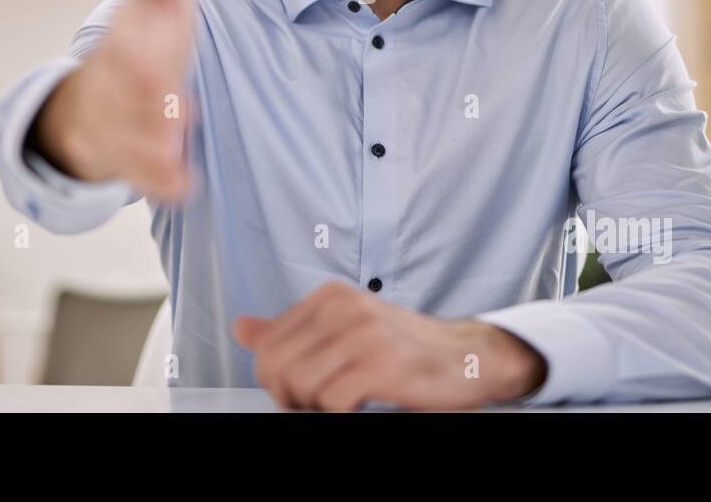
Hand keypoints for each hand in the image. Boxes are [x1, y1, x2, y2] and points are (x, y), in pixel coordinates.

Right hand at [36, 0, 195, 201]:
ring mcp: (125, 124)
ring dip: (154, 143)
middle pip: (131, 93)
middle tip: (167, 96)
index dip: (139, 49)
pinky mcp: (136, 159)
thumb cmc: (144, 38)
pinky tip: (183, 186)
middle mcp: (120, 84)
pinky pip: (148, 175)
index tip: (153, 50)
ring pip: (136, 138)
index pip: (129, 43)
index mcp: (128, 40)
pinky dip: (163, 180)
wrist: (98, 103)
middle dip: (146, 94)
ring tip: (174, 148)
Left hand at [231, 281, 546, 410]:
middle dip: (288, 398)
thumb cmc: (404, 348)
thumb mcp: (343, 330)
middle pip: (276, 366)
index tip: (301, 393)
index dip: (277, 382)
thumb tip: (242, 328)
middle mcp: (344, 307)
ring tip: (340, 405)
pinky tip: (360, 406)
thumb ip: (291, 331)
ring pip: (300, 385)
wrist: (467, 357)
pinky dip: (339, 414)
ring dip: (315, 408)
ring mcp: (366, 333)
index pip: (267, 347)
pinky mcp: (386, 364)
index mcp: (329, 296)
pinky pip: (333, 401)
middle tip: (315, 406)